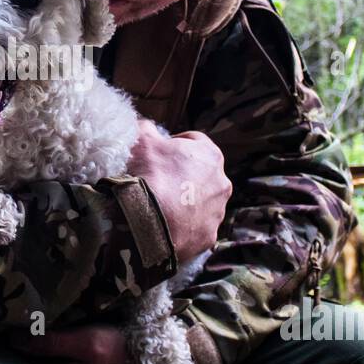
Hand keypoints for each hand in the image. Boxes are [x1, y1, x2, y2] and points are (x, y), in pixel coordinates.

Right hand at [126, 119, 230, 262]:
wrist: (148, 222)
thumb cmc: (148, 175)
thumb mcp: (141, 140)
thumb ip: (146, 128)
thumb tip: (146, 126)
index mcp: (210, 155)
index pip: (194, 141)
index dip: (175, 143)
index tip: (160, 150)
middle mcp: (221, 183)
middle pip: (200, 175)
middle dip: (182, 176)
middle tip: (158, 180)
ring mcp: (217, 213)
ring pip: (200, 203)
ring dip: (185, 203)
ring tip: (160, 207)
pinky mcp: (209, 237)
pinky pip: (195, 228)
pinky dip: (183, 227)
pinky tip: (164, 226)